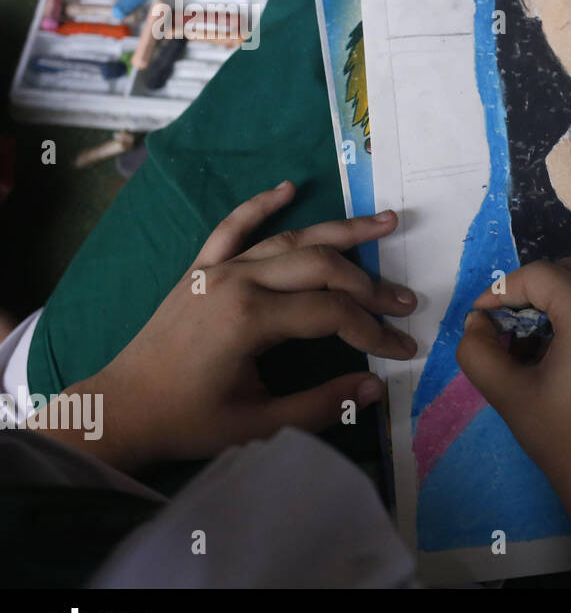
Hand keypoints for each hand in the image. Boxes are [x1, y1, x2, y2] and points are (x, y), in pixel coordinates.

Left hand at [37, 181, 418, 471]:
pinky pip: (233, 226)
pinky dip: (260, 204)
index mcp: (251, 320)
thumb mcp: (258, 424)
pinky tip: (289, 187)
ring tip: (385, 222)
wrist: (121, 409)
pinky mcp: (200, 269)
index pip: (333, 314)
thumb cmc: (188, 421)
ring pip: (290, 240)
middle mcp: (238, 282)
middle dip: (370, 286)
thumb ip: (320, 405)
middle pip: (321, 268)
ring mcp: (217, 270)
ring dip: (340, 231)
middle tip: (406, 301)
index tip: (401, 350)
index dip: (374, 331)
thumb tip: (375, 387)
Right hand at [457, 259, 570, 586]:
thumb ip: (477, 351)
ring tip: (538, 349)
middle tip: (508, 327)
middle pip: (570, 274)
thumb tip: (477, 323)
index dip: (501, 290)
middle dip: (533, 292)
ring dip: (562, 307)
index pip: (538, 275)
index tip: (481, 317)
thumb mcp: (508, 393)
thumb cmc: (565, 438)